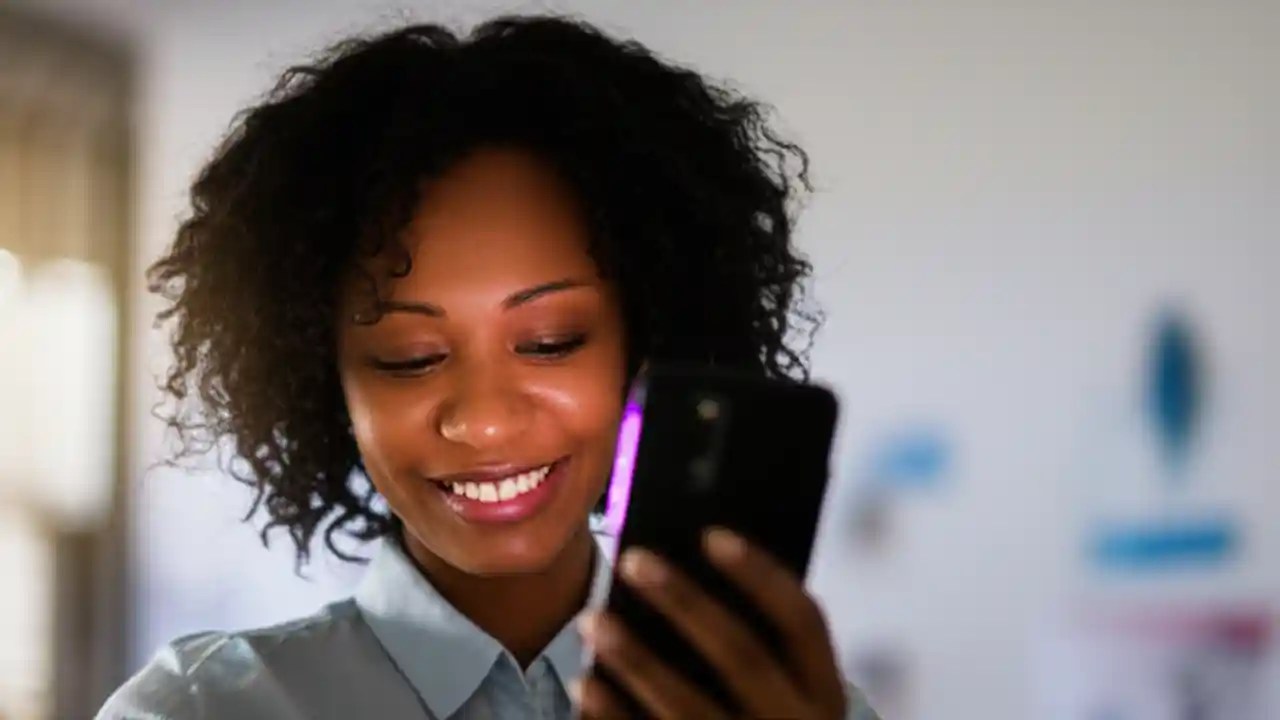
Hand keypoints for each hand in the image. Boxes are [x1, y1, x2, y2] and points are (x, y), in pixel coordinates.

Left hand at [573, 528, 846, 718]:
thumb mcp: (787, 690)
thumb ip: (760, 642)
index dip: (760, 574)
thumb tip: (690, 566)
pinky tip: (586, 683)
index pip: (802, 620)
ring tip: (591, 620)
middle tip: (632, 559)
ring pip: (689, 706)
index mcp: (822, 690)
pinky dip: (614, 715)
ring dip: (636, 660)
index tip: (710, 534)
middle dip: (685, 603)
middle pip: (741, 655)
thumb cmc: (766, 719)